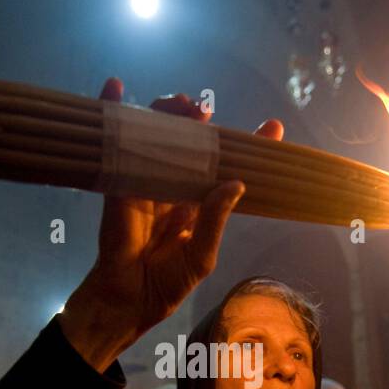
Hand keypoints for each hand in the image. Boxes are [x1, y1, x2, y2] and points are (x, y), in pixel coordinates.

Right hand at [58, 77, 281, 370]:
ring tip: (182, 105)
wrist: (129, 300)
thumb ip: (215, 219)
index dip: (250, 146)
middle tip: (207, 110)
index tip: (273, 127)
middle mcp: (176, 186)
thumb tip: (235, 183)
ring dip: (168, 112)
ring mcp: (147, 181)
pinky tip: (115, 87)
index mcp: (200, 203)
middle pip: (191, 141)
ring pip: (158, 135)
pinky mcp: (121, 184)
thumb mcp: (202, 255)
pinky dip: (114, 111)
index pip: (228, 167)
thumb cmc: (167, 283)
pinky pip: (119, 145)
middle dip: (200, 118)